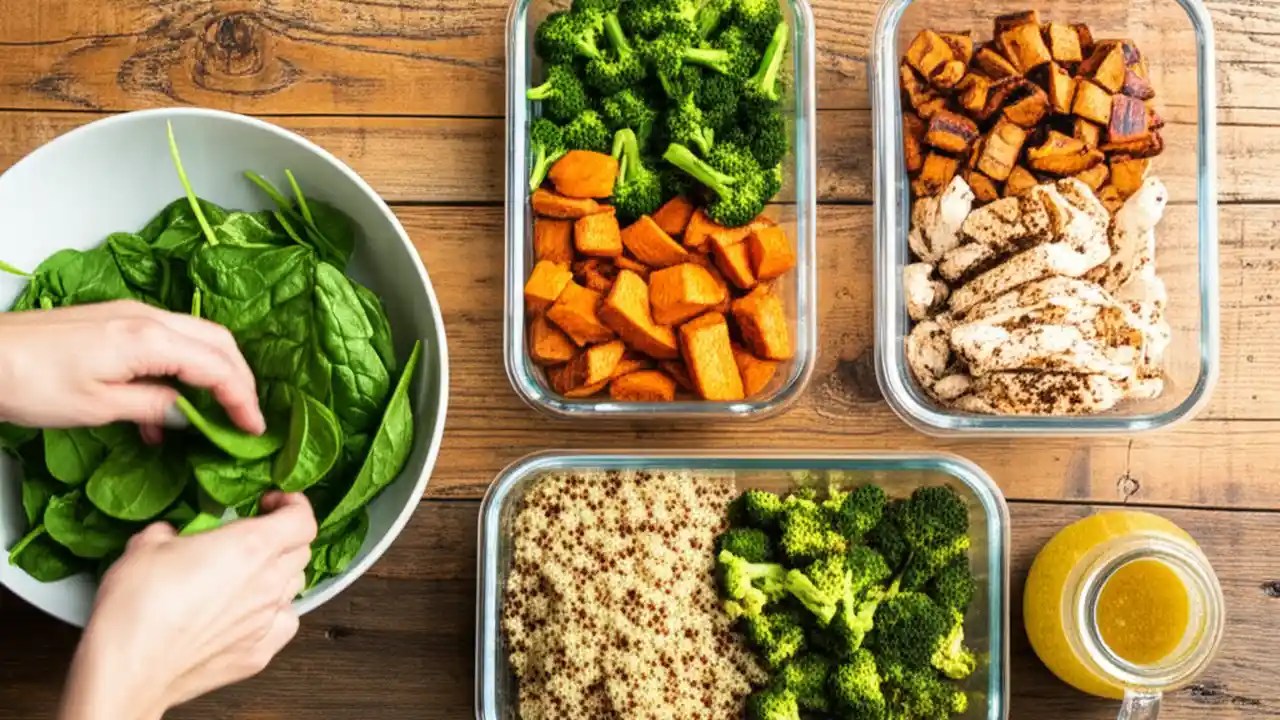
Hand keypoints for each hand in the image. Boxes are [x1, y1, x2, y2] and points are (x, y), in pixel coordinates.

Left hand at [0, 300, 264, 437]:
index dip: (242, 399)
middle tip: (247, 416)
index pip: (217, 367)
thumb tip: (191, 417)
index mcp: (150, 338)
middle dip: (240, 379)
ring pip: (197, 337)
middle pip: (218, 341)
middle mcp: (149, 318)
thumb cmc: (32, 383)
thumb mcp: (99, 407)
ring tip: (217, 412)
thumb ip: (155, 407)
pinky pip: (169, 341)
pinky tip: (167, 409)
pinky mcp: (116, 321)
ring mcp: (132, 315)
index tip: (254, 429)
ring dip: (215, 372)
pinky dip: (184, 369)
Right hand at [59, 492, 316, 719]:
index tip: (270, 503)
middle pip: (300, 552)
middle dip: (283, 539)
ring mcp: (267, 620)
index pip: (302, 519)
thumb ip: (169, 533)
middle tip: (254, 538)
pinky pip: (284, 624)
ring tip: (249, 576)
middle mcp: (269, 582)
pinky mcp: (258, 654)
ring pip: (294, 587)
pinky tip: (250, 614)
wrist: (129, 667)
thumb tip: (170, 536)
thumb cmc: (138, 604)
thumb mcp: (146, 545)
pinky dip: (274, 614)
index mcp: (252, 546)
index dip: (293, 505)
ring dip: (279, 575)